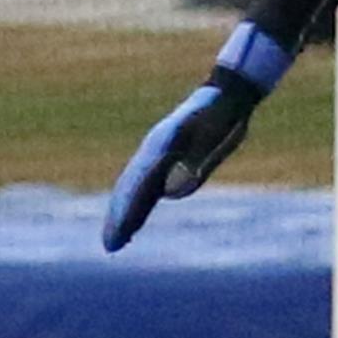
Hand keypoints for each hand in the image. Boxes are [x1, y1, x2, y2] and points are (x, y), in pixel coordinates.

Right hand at [102, 23, 292, 251]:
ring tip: (116, 240)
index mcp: (163, 145)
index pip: (140, 184)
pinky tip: (135, 222)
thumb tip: (170, 192)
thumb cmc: (223, 115)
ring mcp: (156, 152)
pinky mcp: (164, 157)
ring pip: (134, 186)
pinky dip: (136, 204)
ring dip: (124, 213)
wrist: (226, 93)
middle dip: (120, 216)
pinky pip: (145, 185)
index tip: (120, 233)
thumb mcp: (218, 138)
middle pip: (131, 187)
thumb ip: (197, 163)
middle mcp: (154, 149)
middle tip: (111, 245)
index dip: (128, 210)